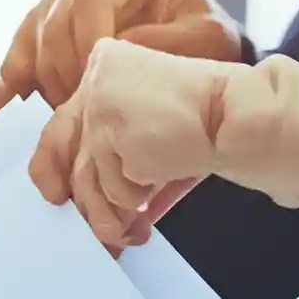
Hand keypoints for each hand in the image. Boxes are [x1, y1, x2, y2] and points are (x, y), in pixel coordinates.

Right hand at [1, 0, 241, 106]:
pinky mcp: (46, 18)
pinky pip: (20, 44)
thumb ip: (170, 42)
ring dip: (47, 78)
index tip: (96, 85)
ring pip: (35, 33)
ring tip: (71, 109)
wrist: (191, 45)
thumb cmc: (202, 38)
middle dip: (65, 70)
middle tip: (83, 108)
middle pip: (56, 19)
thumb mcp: (205, 40)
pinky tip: (26, 98)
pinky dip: (19, 73)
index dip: (85, 45)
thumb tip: (121, 50)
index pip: (89, 0)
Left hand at [28, 39, 298, 250]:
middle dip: (79, 200)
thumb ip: (115, 157)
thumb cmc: (210, 125)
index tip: (53, 195)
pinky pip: (115, 187)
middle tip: (95, 231)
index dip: (54, 165)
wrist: (244, 118)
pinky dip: (139, 198)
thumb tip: (87, 202)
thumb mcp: (150, 138)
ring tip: (131, 232)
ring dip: (110, 214)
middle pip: (63, 151)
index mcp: (106, 66)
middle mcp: (95, 80)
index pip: (62, 123)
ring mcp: (100, 106)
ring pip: (89, 178)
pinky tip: (161, 187)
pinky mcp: (113, 133)